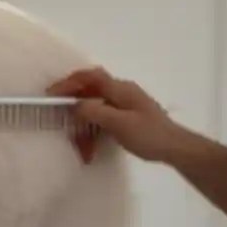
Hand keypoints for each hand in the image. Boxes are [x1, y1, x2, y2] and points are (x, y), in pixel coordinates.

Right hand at [48, 67, 200, 163]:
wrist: (175, 148)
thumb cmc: (149, 134)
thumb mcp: (119, 123)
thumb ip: (95, 111)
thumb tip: (75, 105)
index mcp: (120, 89)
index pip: (89, 77)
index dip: (68, 83)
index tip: (51, 95)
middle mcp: (121, 93)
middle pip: (89, 94)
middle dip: (74, 110)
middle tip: (62, 125)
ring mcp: (124, 105)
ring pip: (95, 110)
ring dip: (84, 128)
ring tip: (81, 149)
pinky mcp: (127, 118)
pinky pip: (103, 121)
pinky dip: (94, 133)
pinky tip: (91, 149)